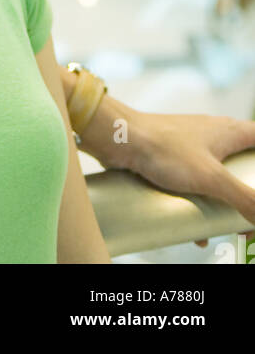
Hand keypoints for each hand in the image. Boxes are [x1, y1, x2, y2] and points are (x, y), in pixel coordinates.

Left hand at [126, 110, 254, 240]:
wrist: (120, 139)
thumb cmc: (164, 150)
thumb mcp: (211, 178)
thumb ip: (242, 198)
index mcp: (229, 131)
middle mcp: (214, 135)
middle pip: (244, 163)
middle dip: (249, 193)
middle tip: (247, 218)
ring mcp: (193, 146)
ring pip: (220, 176)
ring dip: (225, 203)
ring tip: (224, 228)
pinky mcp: (174, 157)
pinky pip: (195, 182)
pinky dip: (200, 204)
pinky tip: (195, 230)